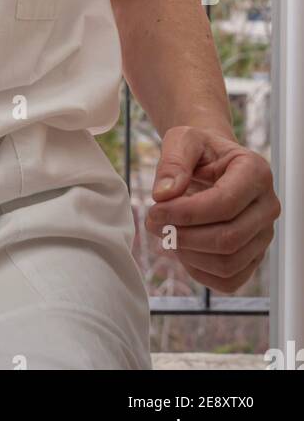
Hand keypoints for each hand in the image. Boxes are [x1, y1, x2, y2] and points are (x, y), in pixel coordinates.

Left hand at [144, 125, 279, 291]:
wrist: (213, 162)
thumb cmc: (200, 151)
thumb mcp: (183, 140)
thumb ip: (173, 162)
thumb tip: (164, 195)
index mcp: (256, 172)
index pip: (224, 204)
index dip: (185, 213)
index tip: (154, 210)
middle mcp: (267, 206)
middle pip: (228, 239)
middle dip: (183, 236)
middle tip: (153, 224)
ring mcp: (264, 235)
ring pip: (228, 263)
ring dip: (188, 254)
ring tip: (165, 234)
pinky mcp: (254, 256)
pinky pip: (229, 280)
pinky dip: (199, 271)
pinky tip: (181, 249)